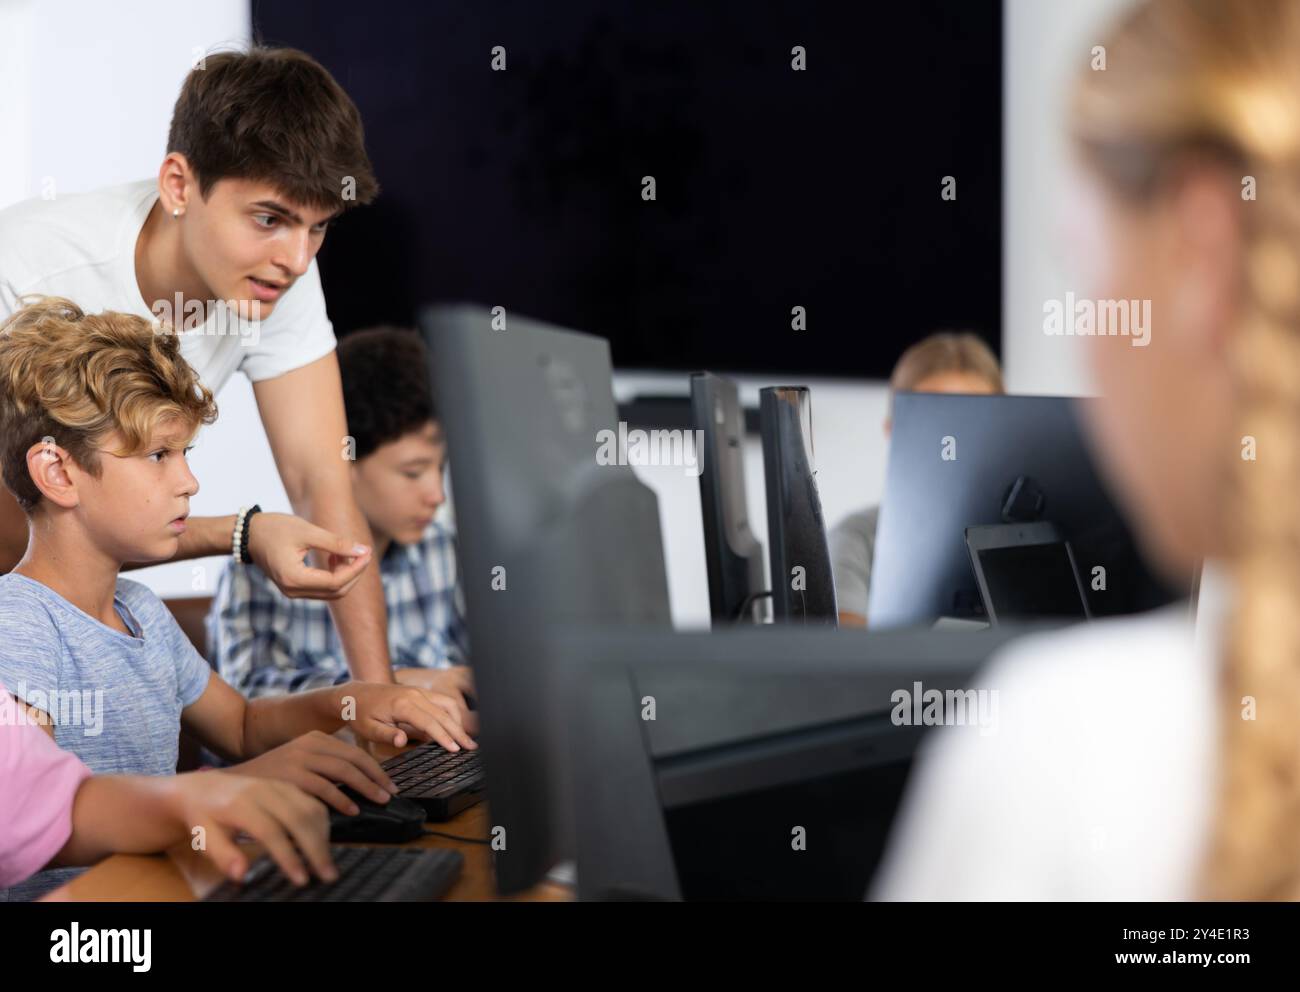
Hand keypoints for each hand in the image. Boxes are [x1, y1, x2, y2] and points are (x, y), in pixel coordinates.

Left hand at [167, 771, 335, 886]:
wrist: (202, 788)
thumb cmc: (203, 818)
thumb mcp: (205, 838)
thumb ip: (223, 855)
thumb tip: (241, 874)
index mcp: (240, 804)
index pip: (270, 831)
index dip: (288, 856)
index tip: (301, 879)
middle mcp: (263, 790)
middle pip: (298, 817)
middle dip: (316, 847)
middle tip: (327, 874)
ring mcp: (278, 785)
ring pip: (310, 807)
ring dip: (323, 835)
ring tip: (326, 861)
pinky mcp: (288, 785)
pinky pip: (312, 801)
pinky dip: (322, 822)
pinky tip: (321, 841)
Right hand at [231, 729, 397, 814]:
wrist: (234, 782)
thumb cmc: (274, 778)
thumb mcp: (301, 762)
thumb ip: (326, 766)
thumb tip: (360, 781)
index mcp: (315, 738)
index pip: (354, 751)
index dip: (375, 768)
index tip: (389, 784)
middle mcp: (309, 744)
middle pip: (354, 759)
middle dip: (376, 777)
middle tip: (390, 793)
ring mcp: (300, 758)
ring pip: (344, 771)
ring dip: (365, 787)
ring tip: (380, 800)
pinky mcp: (291, 775)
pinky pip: (324, 787)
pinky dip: (342, 799)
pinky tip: (352, 809)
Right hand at [246, 511, 372, 599]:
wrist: (247, 534)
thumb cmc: (275, 528)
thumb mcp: (307, 531)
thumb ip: (336, 543)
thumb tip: (363, 551)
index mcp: (294, 578)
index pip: (336, 582)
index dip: (356, 568)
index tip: (368, 552)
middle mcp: (293, 591)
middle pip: (337, 592)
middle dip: (354, 573)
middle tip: (363, 551)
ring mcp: (293, 592)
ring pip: (331, 592)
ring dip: (345, 574)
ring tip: (345, 550)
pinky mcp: (294, 587)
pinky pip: (322, 588)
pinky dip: (334, 575)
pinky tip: (335, 556)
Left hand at [339, 681, 477, 752]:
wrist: (356, 694)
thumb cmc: (361, 713)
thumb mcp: (368, 728)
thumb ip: (386, 735)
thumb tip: (402, 742)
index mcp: (403, 705)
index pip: (430, 722)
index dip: (444, 736)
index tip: (455, 749)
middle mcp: (415, 695)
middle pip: (444, 713)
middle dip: (459, 731)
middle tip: (471, 747)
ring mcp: (419, 691)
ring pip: (447, 704)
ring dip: (458, 721)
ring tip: (466, 739)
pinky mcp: (421, 692)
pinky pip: (442, 701)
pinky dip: (452, 714)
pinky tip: (454, 728)